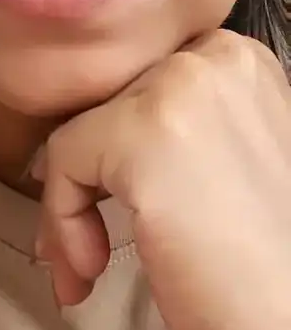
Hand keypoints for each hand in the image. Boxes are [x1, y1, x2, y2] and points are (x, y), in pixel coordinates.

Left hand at [33, 31, 290, 329]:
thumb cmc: (267, 269)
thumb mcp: (231, 160)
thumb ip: (180, 130)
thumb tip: (94, 137)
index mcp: (241, 60)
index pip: (141, 86)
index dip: (119, 153)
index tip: (118, 213)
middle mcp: (215, 57)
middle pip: (109, 106)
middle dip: (92, 182)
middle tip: (91, 250)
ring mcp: (180, 90)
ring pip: (80, 131)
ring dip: (69, 207)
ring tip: (86, 267)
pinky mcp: (144, 137)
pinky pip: (64, 159)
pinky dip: (63, 220)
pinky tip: (91, 271)